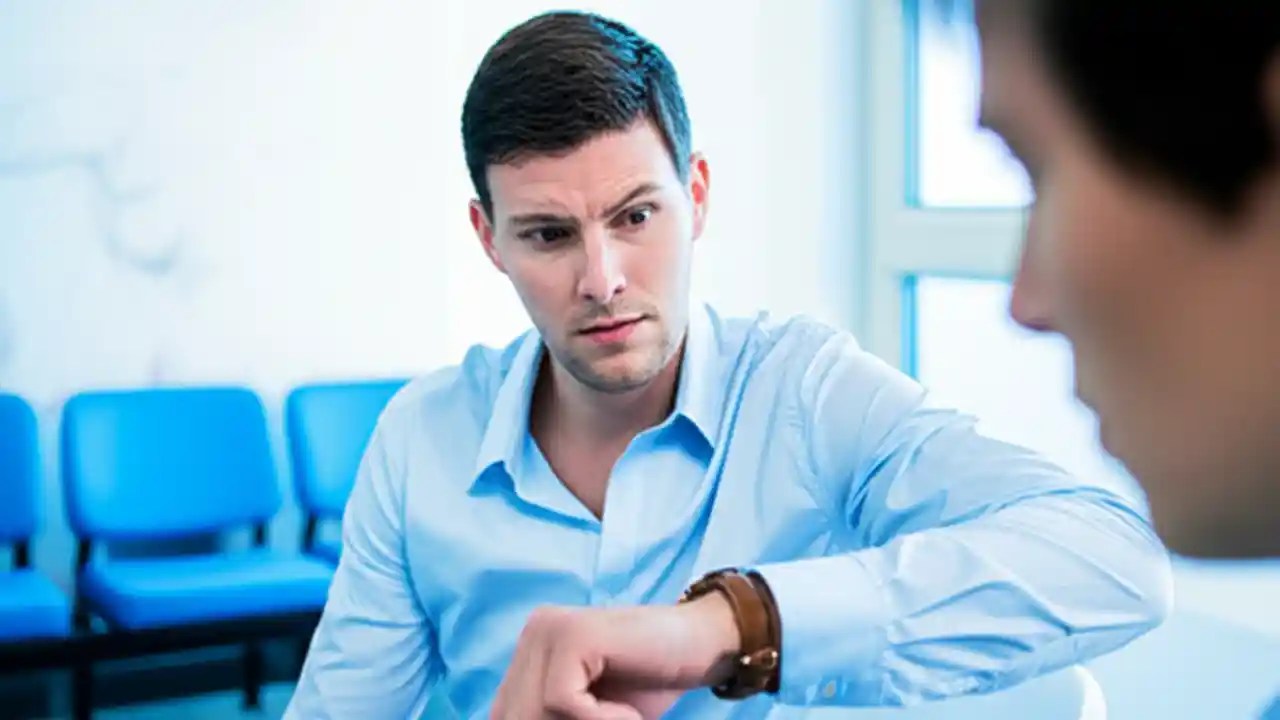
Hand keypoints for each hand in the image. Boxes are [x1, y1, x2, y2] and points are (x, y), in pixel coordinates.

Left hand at [490, 594, 740, 719]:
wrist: (703, 646)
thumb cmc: (648, 685)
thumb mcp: (588, 714)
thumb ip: (549, 719)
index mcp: (528, 653)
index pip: (503, 715)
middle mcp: (533, 633)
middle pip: (515, 715)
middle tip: (615, 718)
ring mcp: (550, 628)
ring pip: (533, 713)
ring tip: (624, 717)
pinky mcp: (574, 634)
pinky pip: (562, 702)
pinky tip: (630, 713)